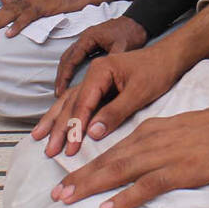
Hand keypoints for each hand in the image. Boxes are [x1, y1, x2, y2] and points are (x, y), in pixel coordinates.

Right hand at [33, 35, 175, 157]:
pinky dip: (65, 113)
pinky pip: (78, 100)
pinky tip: (54, 122)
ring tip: (39, 138)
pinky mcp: (100, 85)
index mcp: (100, 71)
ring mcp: (94, 79)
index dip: (75, 127)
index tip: (69, 148)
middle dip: (60, 128)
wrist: (169, 57)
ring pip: (70, 101)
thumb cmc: (157, 71)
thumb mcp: (140, 93)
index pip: (83, 103)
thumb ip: (116, 112)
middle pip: (71, 103)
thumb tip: (93, 133)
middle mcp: (93, 73)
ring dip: (55, 120)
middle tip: (50, 151)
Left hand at [48, 101, 208, 207]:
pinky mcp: (180, 170)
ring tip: (68, 198)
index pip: (111, 151)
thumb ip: (156, 144)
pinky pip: (146, 185)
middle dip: (80, 178)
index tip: (66, 181)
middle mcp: (150, 140)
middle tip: (55, 194)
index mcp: (149, 130)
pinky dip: (124, 197)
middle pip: (108, 162)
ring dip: (91, 185)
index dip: (87, 167)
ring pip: (119, 171)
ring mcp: (164, 155)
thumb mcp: (177, 130)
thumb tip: (139, 159)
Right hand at [53, 16, 147, 94]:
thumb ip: (112, 60)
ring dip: (65, 73)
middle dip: (61, 76)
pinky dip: (73, 68)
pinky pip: (78, 57)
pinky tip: (75, 80)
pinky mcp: (92, 44)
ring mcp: (87, 41)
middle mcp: (84, 38)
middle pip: (66, 59)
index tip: (61, 91)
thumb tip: (104, 77)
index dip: (65, 76)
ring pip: (70, 58)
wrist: (139, 21)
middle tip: (59, 94)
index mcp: (88, 38)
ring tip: (63, 90)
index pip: (71, 59)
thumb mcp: (123, 46)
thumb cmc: (131, 32)